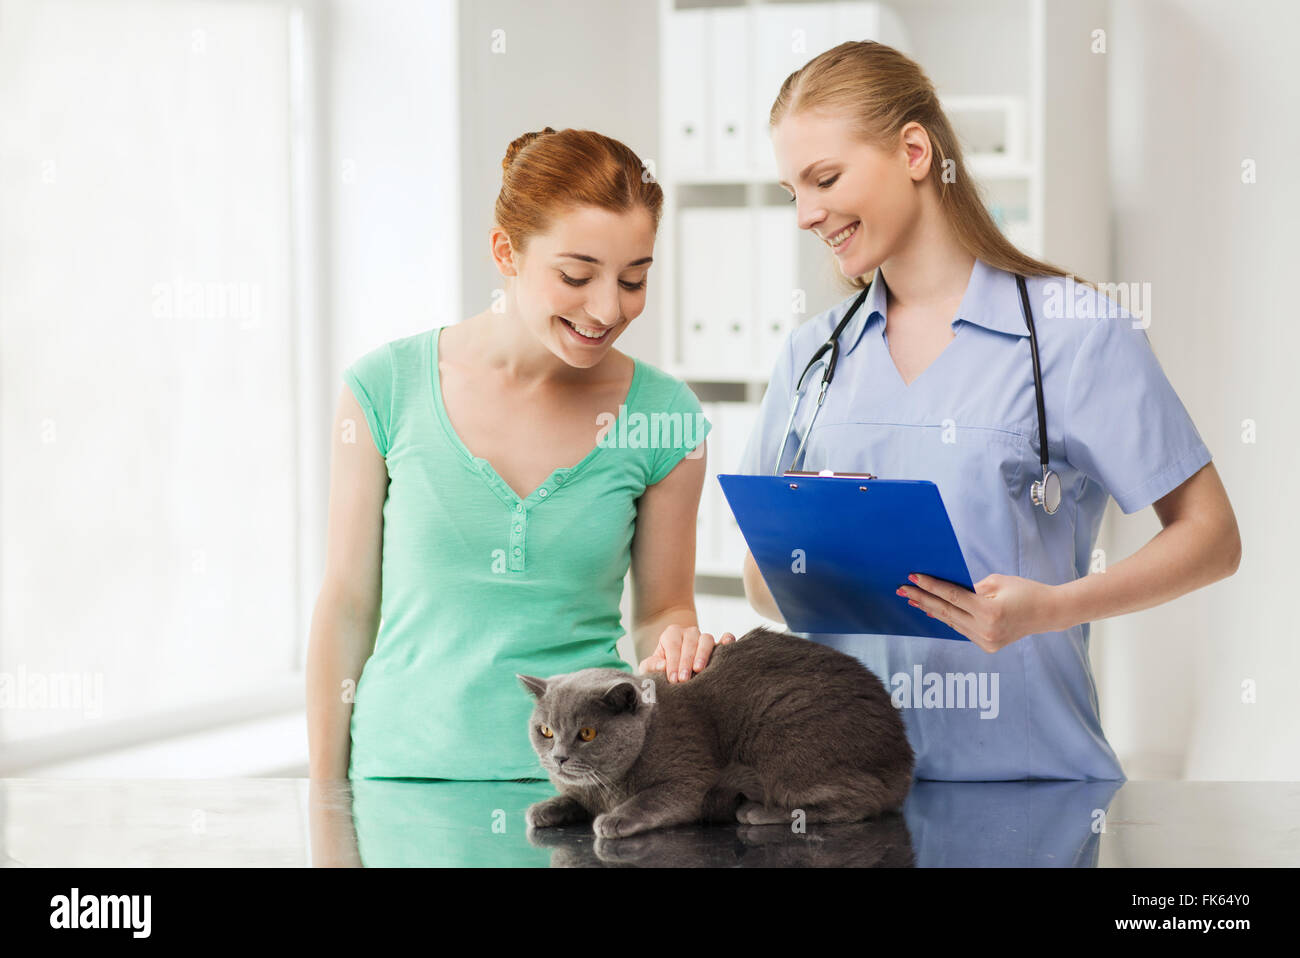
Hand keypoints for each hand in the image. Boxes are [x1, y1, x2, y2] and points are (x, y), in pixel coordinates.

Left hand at [637, 625, 735, 681]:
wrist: (676, 666)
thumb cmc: (661, 666)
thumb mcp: (650, 666)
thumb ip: (651, 665)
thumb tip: (662, 666)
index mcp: (672, 634)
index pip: (673, 646)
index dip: (672, 663)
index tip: (673, 679)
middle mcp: (689, 633)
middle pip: (690, 642)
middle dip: (686, 662)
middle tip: (684, 679)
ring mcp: (704, 638)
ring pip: (706, 640)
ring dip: (703, 654)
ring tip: (699, 669)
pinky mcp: (718, 645)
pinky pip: (725, 638)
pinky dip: (727, 640)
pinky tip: (728, 645)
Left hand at [897, 572, 1062, 652]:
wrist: (1048, 613)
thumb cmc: (1025, 591)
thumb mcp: (997, 582)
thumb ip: (971, 587)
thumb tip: (946, 590)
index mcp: (989, 611)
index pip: (952, 597)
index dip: (931, 587)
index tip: (913, 577)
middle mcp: (985, 630)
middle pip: (946, 612)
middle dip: (923, 599)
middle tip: (902, 589)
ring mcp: (986, 641)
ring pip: (951, 622)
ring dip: (931, 610)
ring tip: (912, 599)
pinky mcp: (987, 646)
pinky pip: (961, 629)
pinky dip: (947, 619)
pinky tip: (932, 611)